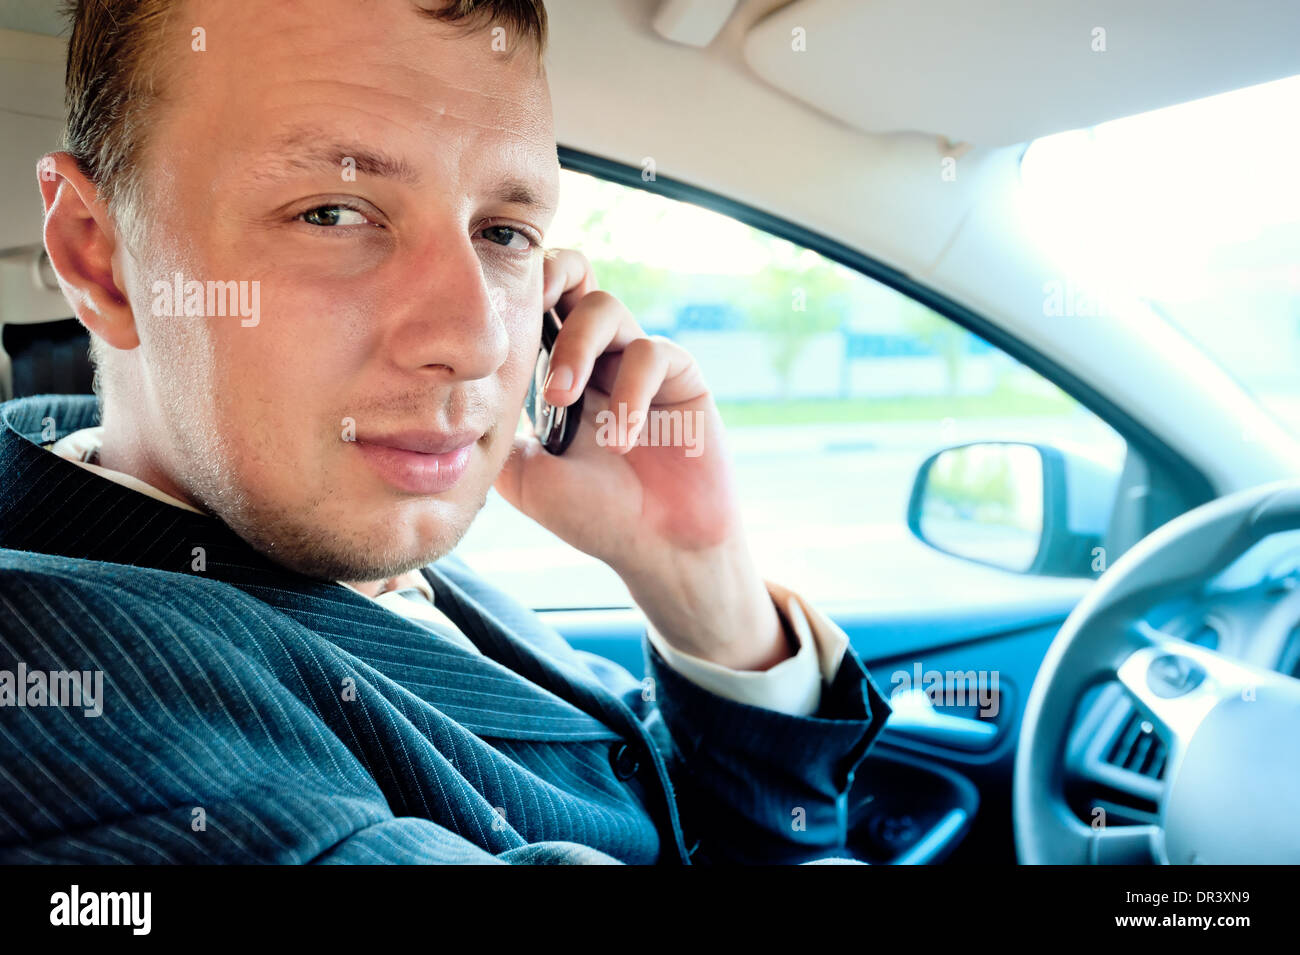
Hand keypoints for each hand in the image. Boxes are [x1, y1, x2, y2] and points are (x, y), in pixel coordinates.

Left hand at [493, 250, 788, 670]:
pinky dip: (629, 393)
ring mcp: (640, 364)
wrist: (660, 552)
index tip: (490, 311)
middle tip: (528, 312)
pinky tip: (621, 440)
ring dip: (576, 348)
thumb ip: (496, 433)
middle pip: (575, 276)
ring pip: (605, 308)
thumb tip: (455, 400)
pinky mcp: (681, 377)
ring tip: (562, 399)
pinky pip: (651, 353)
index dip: (517, 292)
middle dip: (550, 277)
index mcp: (560, 374)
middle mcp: (600, 359)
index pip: (537, 307)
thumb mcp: (525, 477)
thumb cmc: (597, 518)